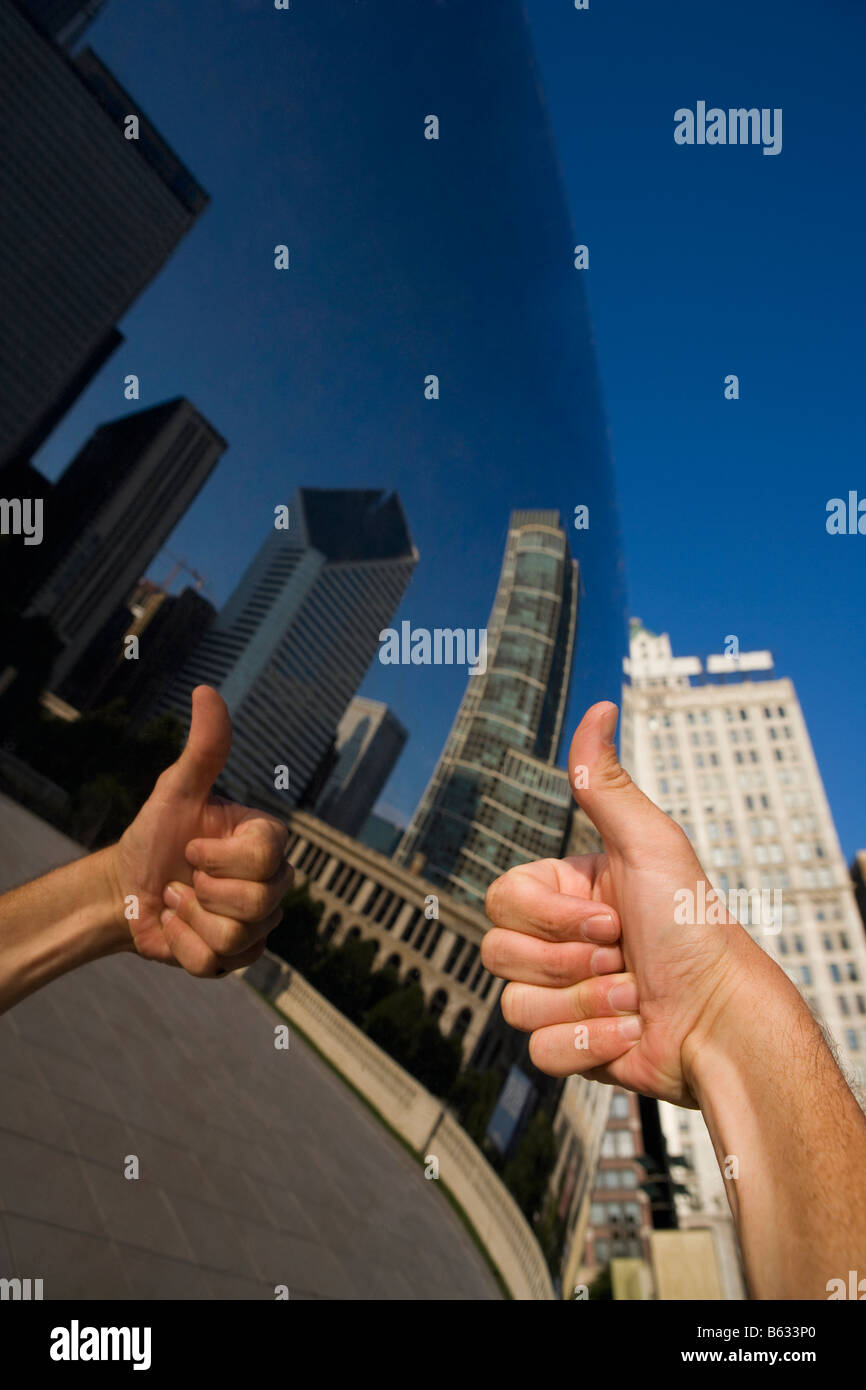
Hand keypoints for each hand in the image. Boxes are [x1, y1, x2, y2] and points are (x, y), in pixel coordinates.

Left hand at [109, 686, 292, 977]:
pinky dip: (182, 946)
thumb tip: (207, 691)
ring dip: (191, 917)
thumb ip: (204, 749)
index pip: (268, 857)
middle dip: (204, 891)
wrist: (124, 889)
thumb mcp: (176, 790)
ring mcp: (259, 925)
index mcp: (268, 843)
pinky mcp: (237, 959)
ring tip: (178, 900)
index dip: (219, 858)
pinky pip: (216, 964)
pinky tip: (176, 927)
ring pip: (239, 936)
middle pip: (259, 902)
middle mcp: (273, 883)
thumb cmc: (155, 835)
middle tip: (184, 876)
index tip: (191, 848)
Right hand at [483, 701, 767, 1106]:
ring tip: (636, 997)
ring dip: (586, 1004)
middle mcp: (556, 942)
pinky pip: (537, 1051)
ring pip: (513, 1005)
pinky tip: (631, 1031)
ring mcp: (559, 996)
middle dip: (569, 962)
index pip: (501, 898)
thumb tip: (599, 706)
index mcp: (565, 893)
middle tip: (625, 956)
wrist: (721, 1021)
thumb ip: (604, 782)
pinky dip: (590, 1044)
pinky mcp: (568, 1046)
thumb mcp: (650, 844)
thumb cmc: (694, 927)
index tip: (612, 918)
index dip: (550, 917)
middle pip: (497, 952)